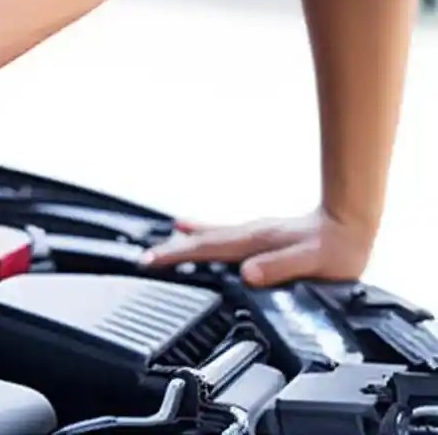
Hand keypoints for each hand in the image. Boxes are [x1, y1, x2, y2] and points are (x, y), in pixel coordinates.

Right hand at [140, 209, 376, 286]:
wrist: (351, 223)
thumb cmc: (336, 246)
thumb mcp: (310, 262)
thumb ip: (279, 267)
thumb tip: (247, 274)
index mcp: (254, 243)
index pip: (206, 249)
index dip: (176, 255)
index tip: (151, 260)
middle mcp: (249, 235)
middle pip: (201, 241)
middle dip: (172, 249)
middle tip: (146, 257)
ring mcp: (254, 233)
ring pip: (211, 236)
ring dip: (186, 240)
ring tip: (166, 239)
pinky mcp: (261, 235)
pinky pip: (223, 233)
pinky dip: (204, 234)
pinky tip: (199, 231)